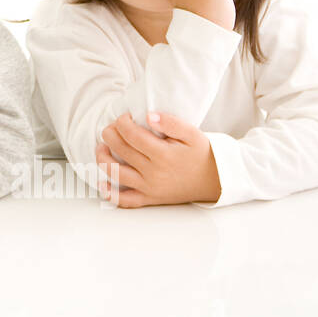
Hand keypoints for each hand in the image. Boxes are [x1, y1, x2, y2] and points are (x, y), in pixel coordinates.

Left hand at [95, 111, 221, 206]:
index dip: (122, 122)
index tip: (124, 117)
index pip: (132, 135)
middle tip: (111, 128)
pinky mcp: (150, 198)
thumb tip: (148, 115)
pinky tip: (103, 184)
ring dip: (103, 159)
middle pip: (121, 151)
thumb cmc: (202, 154)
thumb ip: (171, 123)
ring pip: (117, 173)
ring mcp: (150, 188)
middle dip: (110, 134)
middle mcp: (154, 172)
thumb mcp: (192, 134)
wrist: (216, 181)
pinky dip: (111, 194)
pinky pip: (126, 201)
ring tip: (102, 147)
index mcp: (163, 154)